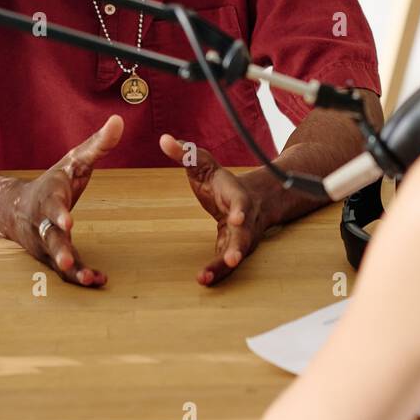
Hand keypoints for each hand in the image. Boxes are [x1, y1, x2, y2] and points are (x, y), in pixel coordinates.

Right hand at [0, 114, 122, 286]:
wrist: (15, 208)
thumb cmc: (54, 182)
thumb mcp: (73, 160)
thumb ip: (98, 144)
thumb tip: (119, 120)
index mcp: (49, 196)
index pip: (53, 205)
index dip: (59, 213)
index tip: (68, 222)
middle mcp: (44, 221)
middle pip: (49, 237)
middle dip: (58, 249)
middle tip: (66, 262)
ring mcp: (46, 241)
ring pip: (55, 257)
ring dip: (70, 268)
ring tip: (87, 279)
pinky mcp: (52, 256)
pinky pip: (65, 270)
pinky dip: (80, 275)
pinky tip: (98, 280)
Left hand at [159, 132, 265, 285]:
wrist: (255, 199)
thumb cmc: (223, 181)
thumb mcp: (204, 163)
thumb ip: (186, 153)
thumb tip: (164, 139)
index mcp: (238, 196)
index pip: (241, 202)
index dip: (240, 209)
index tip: (237, 217)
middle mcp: (246, 220)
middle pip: (244, 235)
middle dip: (238, 247)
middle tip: (232, 259)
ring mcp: (243, 237)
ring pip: (238, 254)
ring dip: (224, 267)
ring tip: (207, 277)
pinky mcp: (235, 250)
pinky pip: (228, 264)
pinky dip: (217, 273)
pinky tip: (203, 280)